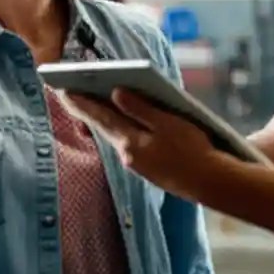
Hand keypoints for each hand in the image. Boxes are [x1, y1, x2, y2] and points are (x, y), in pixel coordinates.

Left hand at [58, 87, 226, 199]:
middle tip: (68, 94)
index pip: (101, 117)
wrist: (210, 183)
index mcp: (131, 142)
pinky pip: (128, 143)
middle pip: (104, 126)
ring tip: (91, 103)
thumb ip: (141, 109)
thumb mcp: (169, 123)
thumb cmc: (194, 150)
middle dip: (87, 109)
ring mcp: (138, 164)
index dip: (82, 103)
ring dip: (104, 119)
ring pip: (116, 135)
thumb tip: (116, 93)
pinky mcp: (149, 169)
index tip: (63, 90)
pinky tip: (120, 122)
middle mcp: (128, 155)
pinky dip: (120, 129)